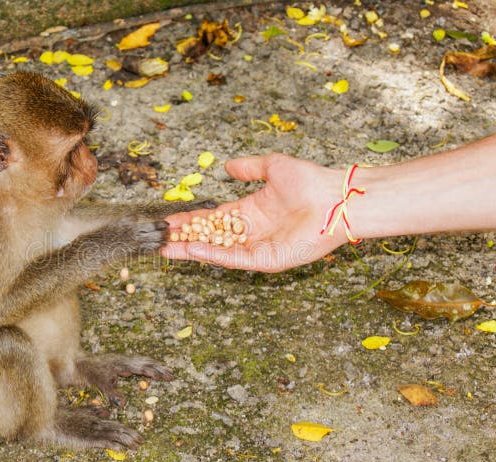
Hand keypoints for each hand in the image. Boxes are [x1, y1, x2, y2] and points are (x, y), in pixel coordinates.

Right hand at [161, 154, 348, 271]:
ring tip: (167, 248)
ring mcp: (259, 248)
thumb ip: (248, 168)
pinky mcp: (268, 260)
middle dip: (185, 238)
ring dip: (192, 250)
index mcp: (252, 212)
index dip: (191, 220)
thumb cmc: (310, 181)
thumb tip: (227, 166)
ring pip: (218, 251)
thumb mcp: (272, 167)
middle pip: (211, 237)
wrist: (336, 198)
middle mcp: (253, 232)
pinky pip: (235, 259)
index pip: (214, 219)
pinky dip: (214, 255)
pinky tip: (194, 249)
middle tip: (159, 238)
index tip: (169, 220)